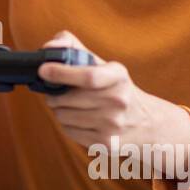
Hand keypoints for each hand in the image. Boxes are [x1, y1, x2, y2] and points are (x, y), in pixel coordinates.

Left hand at [37, 31, 189, 161]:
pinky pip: (69, 131)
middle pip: (68, 98)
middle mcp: (118, 100)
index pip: (88, 76)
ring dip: (58, 110)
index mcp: (118, 76)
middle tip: (53, 93)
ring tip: (67, 106)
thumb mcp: (105, 66)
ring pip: (63, 116)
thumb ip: (75, 49)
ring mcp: (113, 124)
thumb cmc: (116, 88)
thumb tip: (49, 46)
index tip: (43, 70)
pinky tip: (76, 119)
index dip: (61, 73)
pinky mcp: (105, 142)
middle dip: (52, 95)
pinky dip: (65, 124)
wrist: (146, 123)